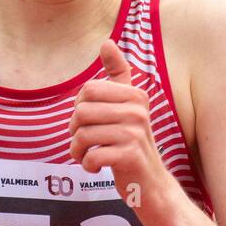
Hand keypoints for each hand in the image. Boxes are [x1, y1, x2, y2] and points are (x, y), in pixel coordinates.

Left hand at [68, 39, 170, 205]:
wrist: (150, 183)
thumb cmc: (132, 143)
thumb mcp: (127, 106)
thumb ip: (118, 75)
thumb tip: (107, 42)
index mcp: (135, 95)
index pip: (87, 90)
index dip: (80, 109)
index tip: (90, 122)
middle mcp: (138, 111)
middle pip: (80, 112)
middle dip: (75, 131)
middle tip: (86, 143)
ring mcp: (135, 133)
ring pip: (82, 136)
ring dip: (78, 151)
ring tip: (89, 156)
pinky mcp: (130, 156)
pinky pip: (91, 156)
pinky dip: (87, 165)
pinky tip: (96, 167)